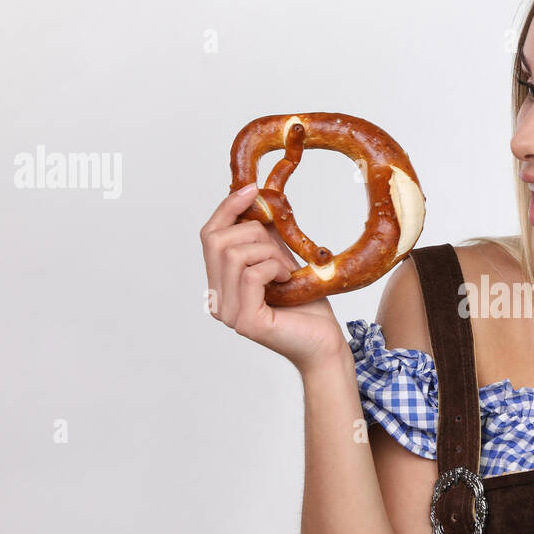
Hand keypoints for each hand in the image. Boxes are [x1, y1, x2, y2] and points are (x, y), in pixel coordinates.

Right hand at [200, 183, 346, 370]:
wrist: (324, 342)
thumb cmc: (305, 306)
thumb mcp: (281, 260)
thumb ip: (264, 237)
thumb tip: (256, 199)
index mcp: (220, 283)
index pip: (208, 236)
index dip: (227, 208)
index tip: (251, 190)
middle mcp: (217, 299)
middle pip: (217, 240)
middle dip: (254, 234)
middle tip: (282, 252)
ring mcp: (228, 312)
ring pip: (235, 254)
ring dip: (269, 253)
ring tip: (287, 271)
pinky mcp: (246, 321)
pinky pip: (252, 274)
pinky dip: (274, 268)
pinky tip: (288, 281)